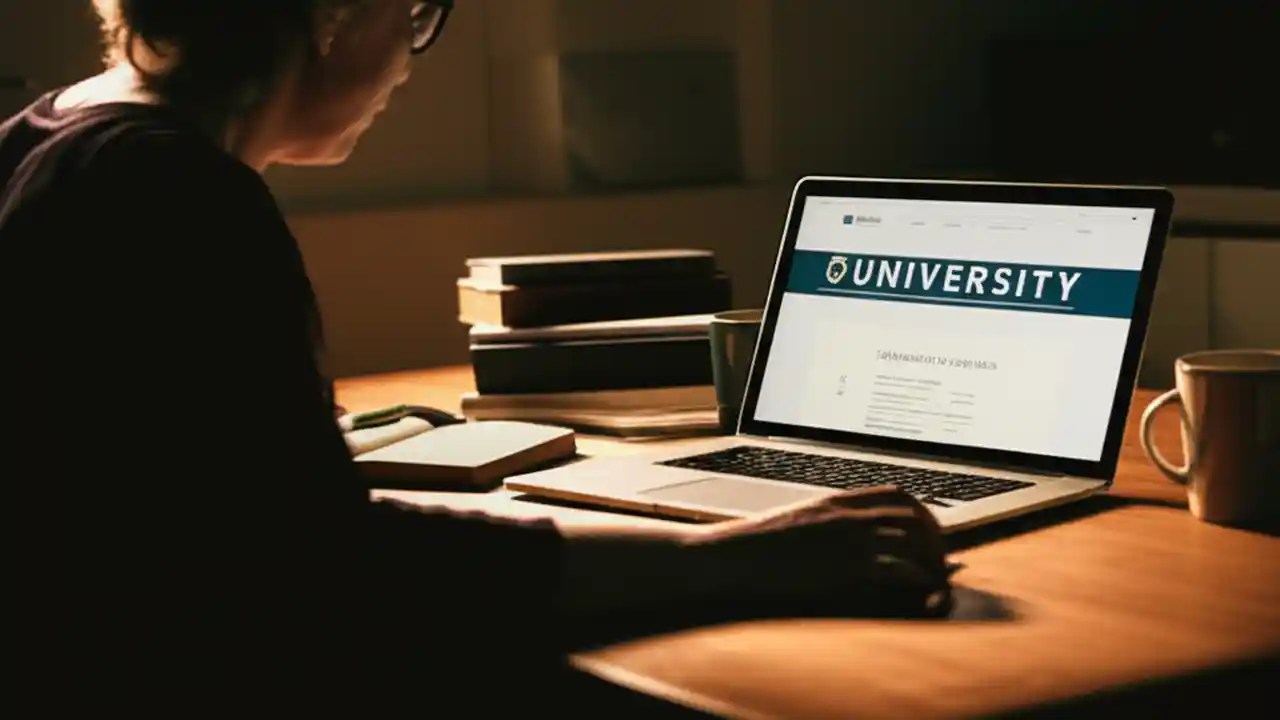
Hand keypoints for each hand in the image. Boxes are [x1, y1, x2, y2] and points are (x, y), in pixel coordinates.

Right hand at [694, 486, 953, 617]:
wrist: (729, 557)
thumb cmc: (754, 546)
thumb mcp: (795, 522)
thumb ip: (826, 523)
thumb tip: (849, 538)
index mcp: (836, 502)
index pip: (896, 494)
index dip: (921, 514)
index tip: (926, 535)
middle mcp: (849, 515)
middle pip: (914, 515)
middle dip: (935, 539)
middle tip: (939, 564)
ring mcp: (849, 540)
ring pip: (915, 540)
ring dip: (933, 562)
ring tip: (934, 584)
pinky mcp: (846, 569)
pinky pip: (900, 569)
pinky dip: (919, 582)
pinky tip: (921, 597)